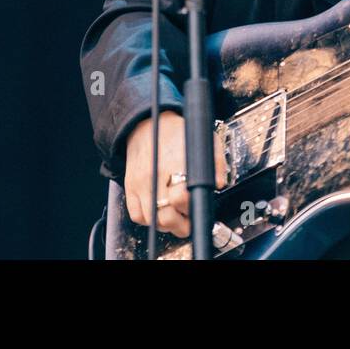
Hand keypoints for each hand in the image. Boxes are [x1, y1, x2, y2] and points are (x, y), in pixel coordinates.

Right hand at [124, 111, 228, 238]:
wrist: (147, 124)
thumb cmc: (177, 133)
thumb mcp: (203, 141)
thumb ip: (215, 162)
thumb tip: (219, 184)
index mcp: (176, 162)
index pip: (182, 198)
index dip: (191, 208)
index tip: (196, 208)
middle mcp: (156, 174)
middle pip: (166, 216)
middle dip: (181, 226)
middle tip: (188, 222)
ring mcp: (141, 182)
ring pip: (152, 220)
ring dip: (166, 225)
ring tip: (176, 219)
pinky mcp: (130, 186)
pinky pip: (136, 215)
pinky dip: (148, 220)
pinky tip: (158, 213)